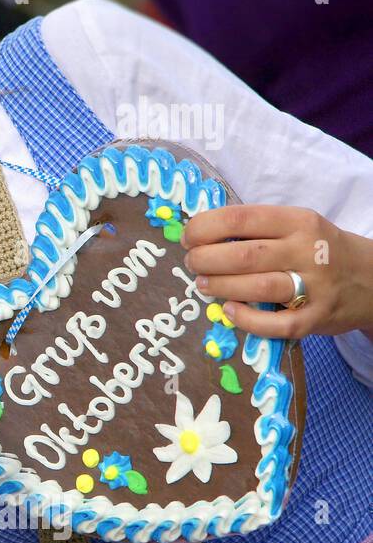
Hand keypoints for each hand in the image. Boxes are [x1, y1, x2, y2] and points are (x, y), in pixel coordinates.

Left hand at [183, 204, 372, 338]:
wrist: (372, 279)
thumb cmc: (318, 250)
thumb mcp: (296, 227)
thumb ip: (256, 229)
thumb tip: (200, 234)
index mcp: (298, 221)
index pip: (240, 219)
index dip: (204, 228)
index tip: (188, 237)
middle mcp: (307, 251)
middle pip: (243, 255)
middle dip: (205, 260)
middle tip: (192, 263)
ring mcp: (315, 287)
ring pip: (257, 287)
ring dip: (219, 286)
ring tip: (203, 284)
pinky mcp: (317, 318)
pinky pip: (276, 324)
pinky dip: (246, 319)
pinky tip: (229, 310)